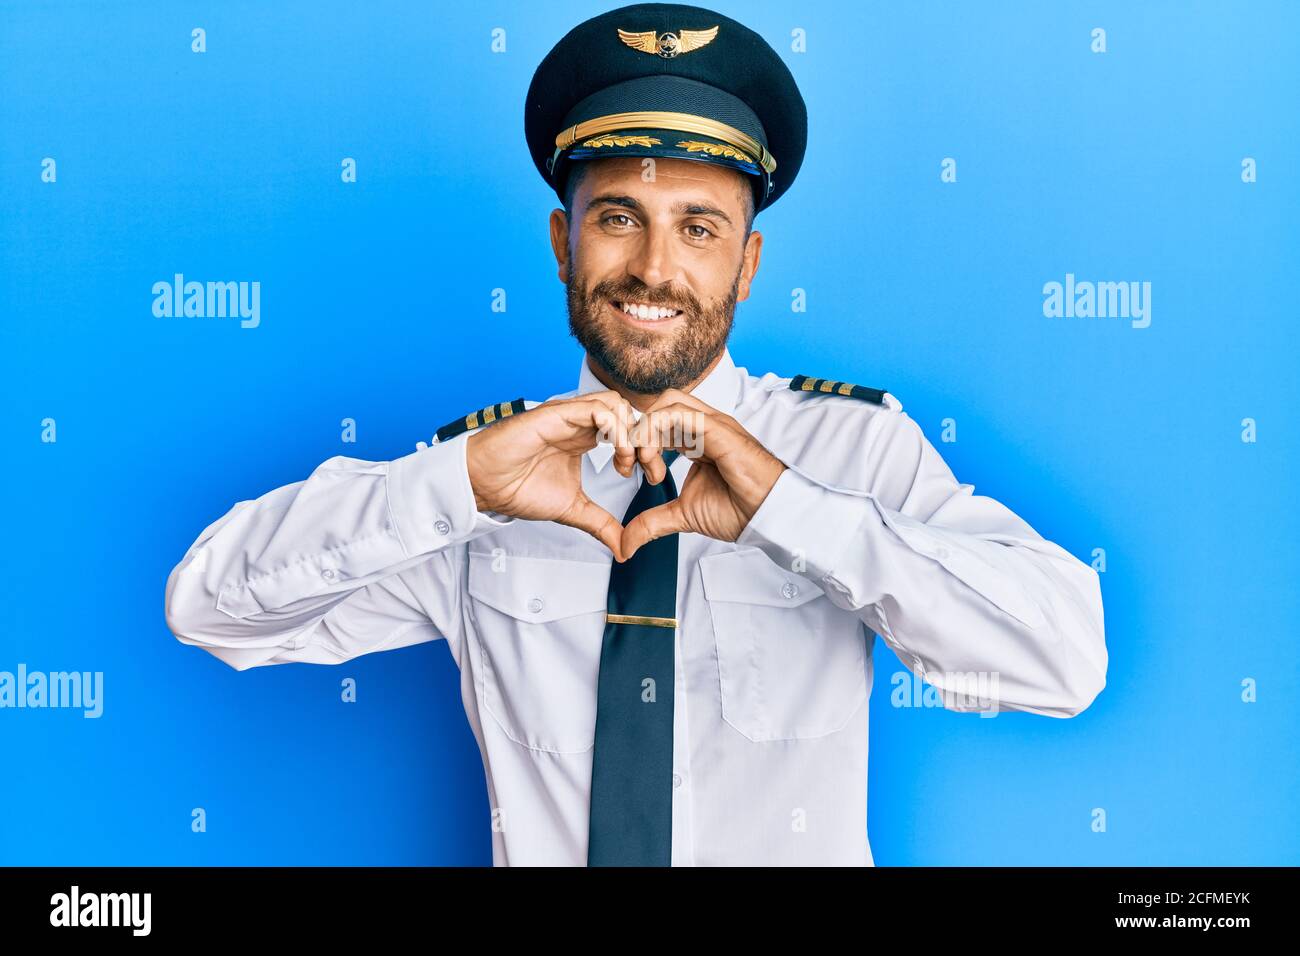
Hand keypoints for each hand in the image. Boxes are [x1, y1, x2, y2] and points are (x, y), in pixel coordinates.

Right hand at [466, 391, 640, 559]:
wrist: (486, 485)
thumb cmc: (519, 488)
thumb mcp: (573, 510)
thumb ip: (600, 523)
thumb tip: (623, 548)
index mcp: (586, 437)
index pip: (630, 430)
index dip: (646, 451)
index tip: (648, 477)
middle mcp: (580, 422)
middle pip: (629, 413)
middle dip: (645, 438)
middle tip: (647, 467)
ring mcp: (570, 415)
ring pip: (617, 404)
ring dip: (631, 431)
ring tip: (628, 460)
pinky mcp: (557, 414)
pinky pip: (598, 408)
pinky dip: (615, 427)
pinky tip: (615, 452)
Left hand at [620, 389, 786, 561]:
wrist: (768, 516)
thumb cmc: (739, 510)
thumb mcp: (683, 515)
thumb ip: (654, 521)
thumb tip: (627, 541)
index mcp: (696, 439)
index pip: (657, 421)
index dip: (637, 440)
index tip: (628, 470)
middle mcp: (704, 426)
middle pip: (659, 405)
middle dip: (637, 430)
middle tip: (629, 463)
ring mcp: (712, 424)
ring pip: (666, 404)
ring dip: (645, 431)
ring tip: (643, 462)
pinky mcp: (718, 429)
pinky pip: (679, 414)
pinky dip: (657, 430)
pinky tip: (653, 457)